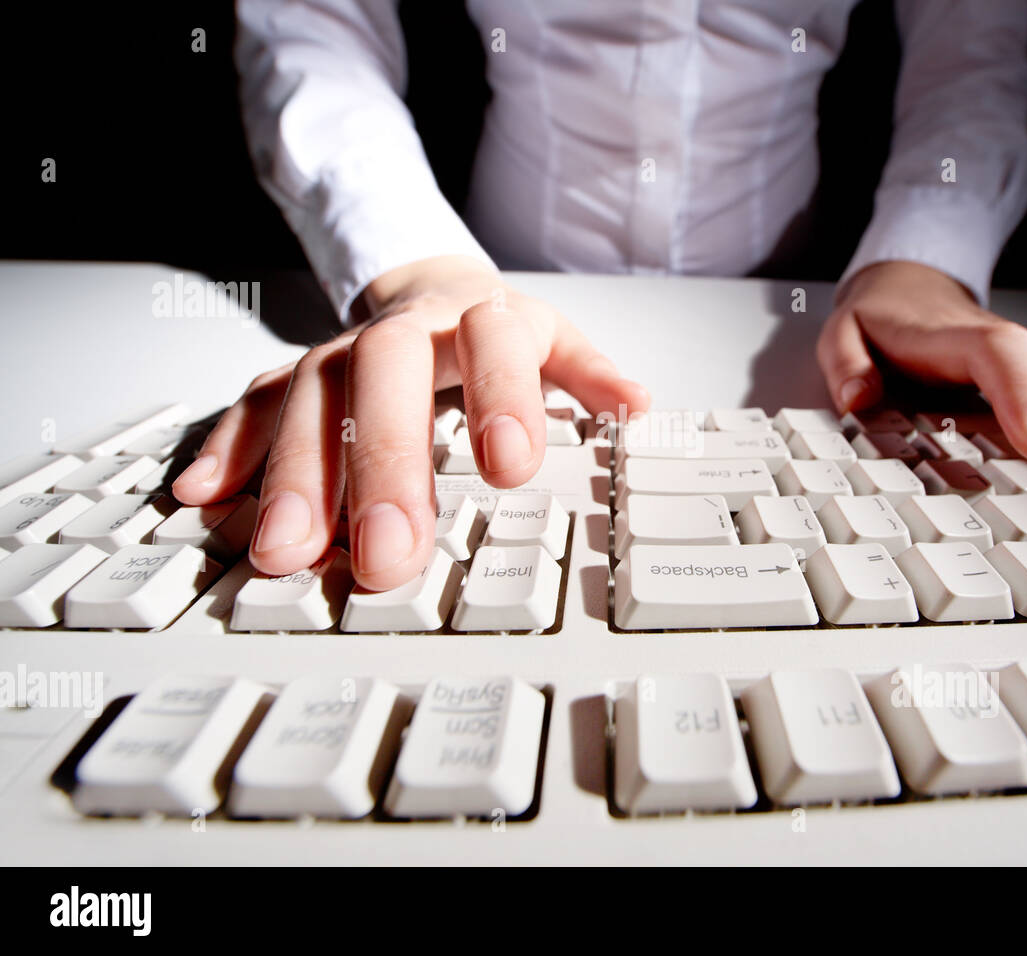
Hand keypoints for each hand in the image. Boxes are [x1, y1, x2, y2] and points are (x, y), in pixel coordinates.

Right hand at [171, 255, 649, 590]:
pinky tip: (203, 499)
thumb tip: (637, 405)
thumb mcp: (552, 340)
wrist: (431, 285)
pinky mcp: (293, 379)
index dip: (501, 399)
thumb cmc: (495, 329)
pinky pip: (252, 406)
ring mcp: (340, 353)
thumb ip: (587, 375)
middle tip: (386, 553)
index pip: (492, 346)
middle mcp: (401, 333)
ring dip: (293, 477)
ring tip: (287, 554)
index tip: (511, 468)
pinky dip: (227, 451)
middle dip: (383, 465)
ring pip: (308, 399)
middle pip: (383, 380)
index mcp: (479, 319)